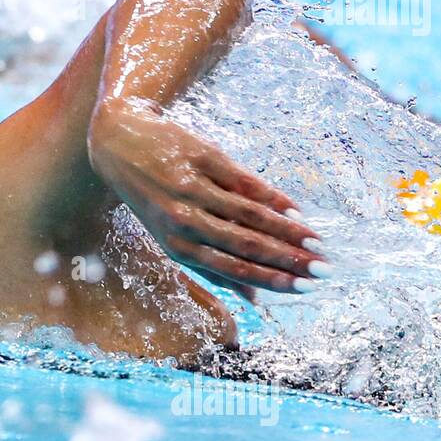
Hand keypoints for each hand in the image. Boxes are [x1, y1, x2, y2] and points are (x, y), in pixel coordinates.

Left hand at [88, 97, 325, 298]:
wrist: (117, 141)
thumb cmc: (151, 195)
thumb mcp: (171, 234)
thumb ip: (211, 266)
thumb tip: (255, 299)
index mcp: (177, 246)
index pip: (232, 269)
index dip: (271, 280)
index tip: (305, 288)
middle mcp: (182, 220)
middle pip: (245, 245)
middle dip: (288, 260)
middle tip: (323, 269)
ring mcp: (191, 188)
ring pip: (249, 214)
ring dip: (288, 231)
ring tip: (317, 242)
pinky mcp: (201, 157)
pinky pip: (244, 181)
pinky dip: (273, 196)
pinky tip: (296, 210)